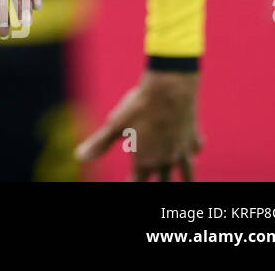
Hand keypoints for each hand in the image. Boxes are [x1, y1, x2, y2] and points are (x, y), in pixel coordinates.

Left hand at [76, 70, 202, 179]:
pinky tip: (195, 150)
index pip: (138, 182)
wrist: (169, 90)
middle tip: (152, 181)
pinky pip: (195, 149)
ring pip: (187, 172)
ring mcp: (182, 150)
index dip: (132, 183)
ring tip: (184, 181)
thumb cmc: (139, 107)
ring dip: (184, 177)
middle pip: (164, 181)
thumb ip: (99, 144)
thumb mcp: (114, 125)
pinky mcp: (193, 137)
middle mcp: (166, 159)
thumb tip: (79, 157)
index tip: (128, 182)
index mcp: (146, 160)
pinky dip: (194, 152)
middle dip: (158, 183)